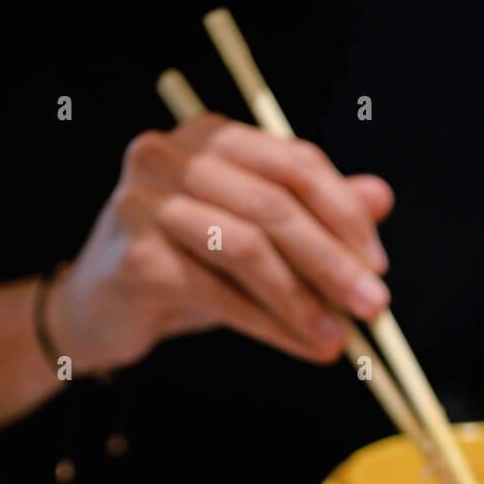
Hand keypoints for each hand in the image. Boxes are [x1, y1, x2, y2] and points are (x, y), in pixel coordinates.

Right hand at [46, 113, 393, 373]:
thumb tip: (382, 198)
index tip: (379, 265)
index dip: (344, 215)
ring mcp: (145, 201)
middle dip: (331, 261)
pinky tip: (297, 344)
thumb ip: (314, 216)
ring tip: (336, 340)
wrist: (102, 311)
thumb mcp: (255, 240)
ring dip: (301, 300)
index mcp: (212, 138)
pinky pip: (216, 291)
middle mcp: (173, 155)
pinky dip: (266, 323)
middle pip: (273, 204)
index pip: (294, 163)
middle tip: (373, 307)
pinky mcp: (134, 254)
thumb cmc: (186, 269)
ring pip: (246, 247)